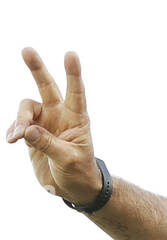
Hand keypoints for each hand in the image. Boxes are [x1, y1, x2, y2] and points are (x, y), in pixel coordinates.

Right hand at [7, 49, 100, 203]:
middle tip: (27, 50)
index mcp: (77, 119)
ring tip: (17, 138)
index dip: (73, 74)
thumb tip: (26, 130)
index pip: (76, 93)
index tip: (71, 54)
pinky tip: (12, 140)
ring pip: (25, 108)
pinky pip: (17, 125)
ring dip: (19, 119)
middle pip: (46, 86)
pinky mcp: (30, 133)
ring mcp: (43, 122)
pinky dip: (12, 131)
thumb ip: (48, 144)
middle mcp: (59, 115)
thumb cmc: (79, 172)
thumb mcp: (68, 160)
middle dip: (36, 68)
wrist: (71, 188)